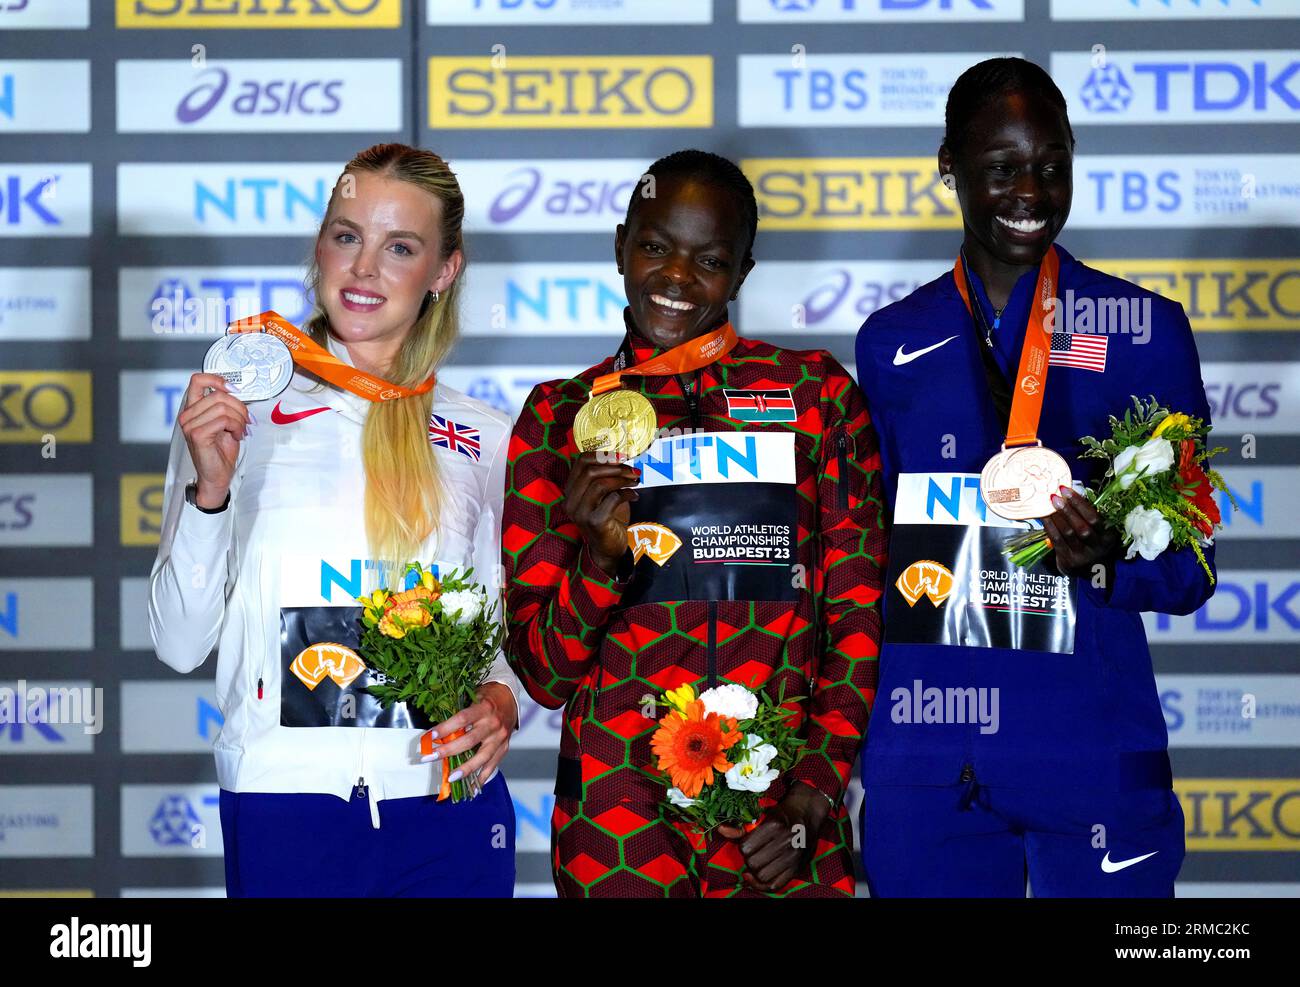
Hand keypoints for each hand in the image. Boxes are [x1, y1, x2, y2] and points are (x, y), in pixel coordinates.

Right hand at [176, 372, 248, 507]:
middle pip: (219, 395)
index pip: (198, 380)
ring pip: (223, 407)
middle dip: (239, 407)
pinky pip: (224, 420)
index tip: (233, 388)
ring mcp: (190, 425)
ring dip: (239, 419)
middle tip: (246, 421)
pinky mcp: (197, 434)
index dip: (217, 379)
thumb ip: (226, 406)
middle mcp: (187, 415)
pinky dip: (236, 427)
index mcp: (193, 409)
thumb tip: (237, 391)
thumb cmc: (220, 451)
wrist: (217, 475)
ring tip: (240, 430)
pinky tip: (237, 436)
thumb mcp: (226, 423)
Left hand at [420, 682, 516, 784]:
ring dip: (465, 768)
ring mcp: (500, 737)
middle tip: (430, 757)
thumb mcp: (473, 697)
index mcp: (484, 708)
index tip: (430, 736)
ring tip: (451, 778)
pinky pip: (493, 765)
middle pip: (470, 740)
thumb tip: (439, 732)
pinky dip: (482, 777)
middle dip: (448, 751)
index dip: (446, 728)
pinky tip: (471, 787)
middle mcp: (494, 724)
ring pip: (482, 756)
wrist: (511, 697)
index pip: (463, 719)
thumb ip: (460, 714)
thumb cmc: (488, 696)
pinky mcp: (504, 747)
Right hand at [563, 451, 639, 576]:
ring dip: (622, 479)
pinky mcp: (594, 522)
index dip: (602, 455)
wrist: (608, 549)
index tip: (622, 456)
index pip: (580, 461)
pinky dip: (627, 494)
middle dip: (616, 467)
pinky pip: (613, 499)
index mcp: (570, 490)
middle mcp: (570, 501)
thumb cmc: (607, 518)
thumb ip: (605, 477)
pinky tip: (634, 496)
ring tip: (636, 481)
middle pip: (590, 471)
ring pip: (600, 484)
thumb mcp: (603, 494)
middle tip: (633, 470)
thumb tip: (622, 458)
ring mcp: (580, 512)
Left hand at [720, 782, 830, 892]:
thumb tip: (721, 830)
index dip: (743, 846)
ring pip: (762, 876)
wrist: (807, 814)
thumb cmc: (782, 814)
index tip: (749, 842)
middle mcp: (785, 842)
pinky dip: (762, 885)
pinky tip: (758, 877)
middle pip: (753, 863)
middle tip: (755, 852)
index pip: (745, 848)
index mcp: (774, 825)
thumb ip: (741, 827)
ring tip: (760, 862)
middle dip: (749, 859)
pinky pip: (775, 886)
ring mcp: (793, 857)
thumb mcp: (762, 815)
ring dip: (756, 871)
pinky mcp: (797, 868)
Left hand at [1042, 486, 1120, 579]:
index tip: (1067, 490)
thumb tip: (1070, 495)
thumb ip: (1089, 516)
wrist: (1094, 572)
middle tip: (1055, 496)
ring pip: (1068, 533)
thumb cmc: (1095, 544)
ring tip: (1048, 505)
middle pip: (1081, 527)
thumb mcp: (1100, 532)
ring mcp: (1082, 555)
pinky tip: (1045, 518)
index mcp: (1107, 537)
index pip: (1094, 518)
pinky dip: (1050, 527)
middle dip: (1066, 509)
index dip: (1080, 503)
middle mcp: (1096, 547)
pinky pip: (1057, 541)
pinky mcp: (1069, 560)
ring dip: (1057, 517)